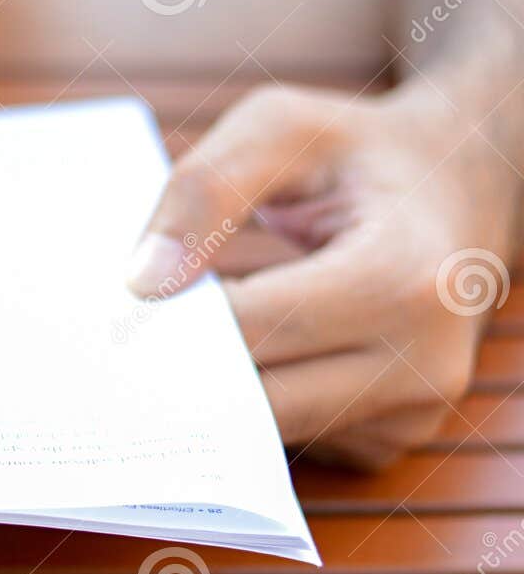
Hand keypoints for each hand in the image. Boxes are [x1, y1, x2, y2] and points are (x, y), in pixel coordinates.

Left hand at [128, 79, 519, 467]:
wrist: (457, 189)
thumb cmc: (356, 155)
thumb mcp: (281, 129)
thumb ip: (206, 190)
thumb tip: (142, 283)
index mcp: (405, 276)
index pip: (253, 327)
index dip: (174, 326)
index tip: (116, 316)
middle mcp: (422, 359)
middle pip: (257, 399)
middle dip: (183, 375)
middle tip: (119, 351)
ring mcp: (411, 412)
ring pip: (266, 434)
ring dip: (210, 399)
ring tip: (175, 349)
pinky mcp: (390, 440)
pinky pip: (290, 444)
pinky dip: (249, 412)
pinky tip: (232, 365)